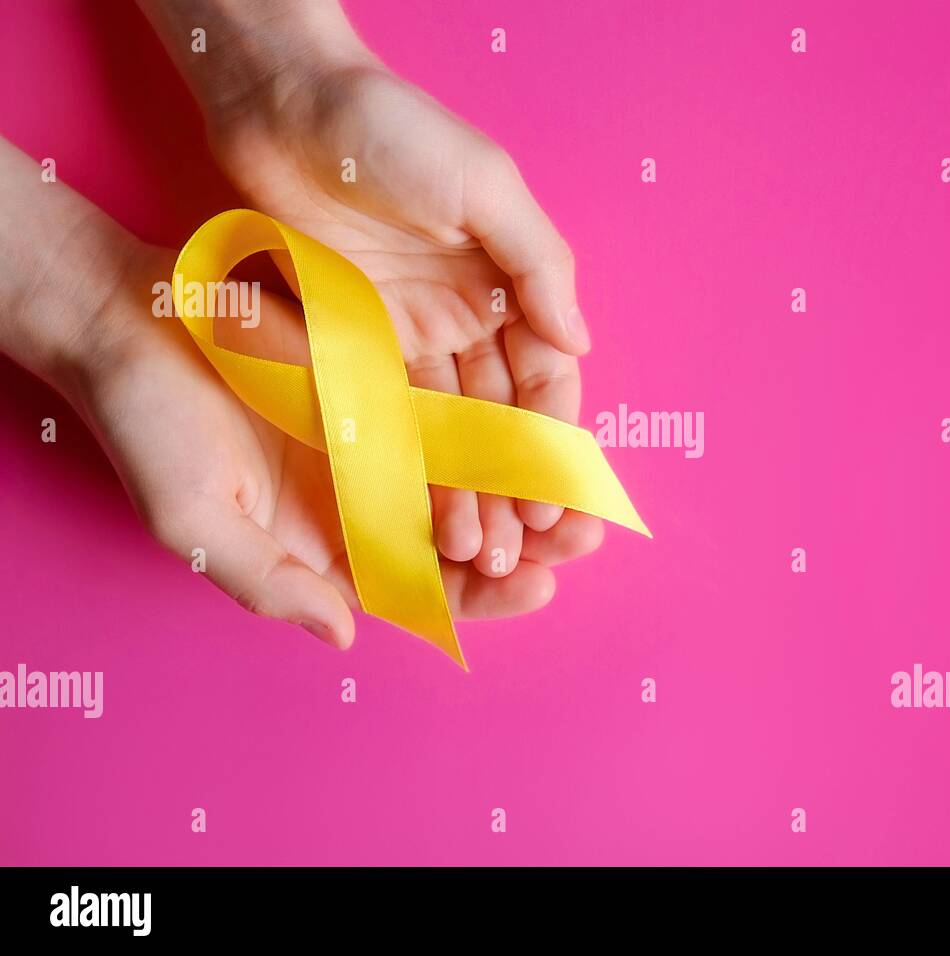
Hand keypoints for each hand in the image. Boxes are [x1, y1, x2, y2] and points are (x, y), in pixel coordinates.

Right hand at [59, 239, 603, 649]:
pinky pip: (454, 411)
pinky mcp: (384, 385)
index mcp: (325, 550)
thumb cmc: (151, 430)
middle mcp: (362, 505)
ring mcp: (378, 444)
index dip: (482, 598)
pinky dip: (498, 422)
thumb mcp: (199, 522)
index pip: (420, 592)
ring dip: (527, 486)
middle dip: (528, 543)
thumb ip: (271, 584)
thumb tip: (345, 637)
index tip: (538, 586)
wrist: (131, 325)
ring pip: (471, 478)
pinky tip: (543, 421)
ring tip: (583, 487)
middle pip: (461, 541)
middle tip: (584, 537)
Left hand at [203, 60, 590, 580]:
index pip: (545, 380)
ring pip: (444, 430)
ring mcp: (407, 336)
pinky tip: (413, 512)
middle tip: (513, 548)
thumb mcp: (486, 185)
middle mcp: (466, 318)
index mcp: (508, 284)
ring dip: (460, 489)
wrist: (285, 107)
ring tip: (468, 551)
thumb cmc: (395, 131)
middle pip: (497, 418)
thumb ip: (540, 265)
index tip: (554, 502)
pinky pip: (384, 417)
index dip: (552, 442)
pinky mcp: (351, 345)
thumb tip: (581, 343)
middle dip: (509, 484)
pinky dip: (402, 465)